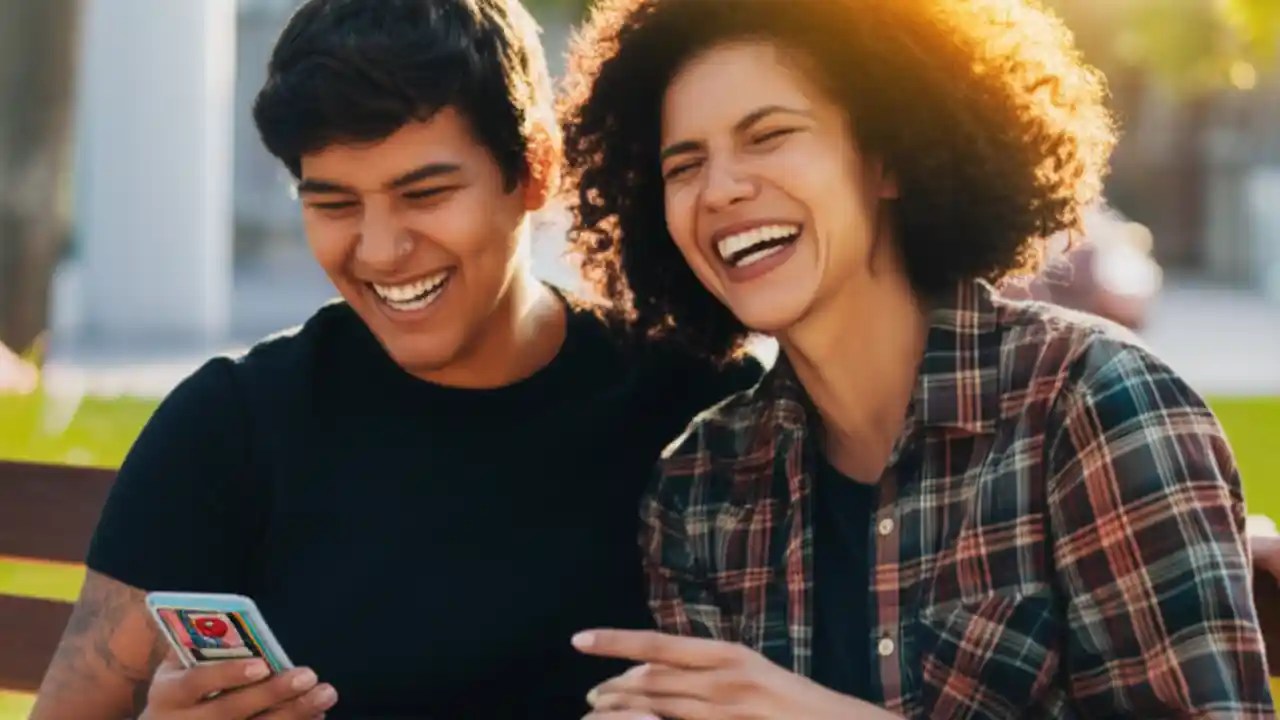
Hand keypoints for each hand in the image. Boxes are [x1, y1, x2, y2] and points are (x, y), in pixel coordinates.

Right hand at [138, 652, 337, 718]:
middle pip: (231, 710)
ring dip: (293, 714)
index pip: (197, 682)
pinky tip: (316, 715)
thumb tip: (236, 627)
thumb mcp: (175, 668)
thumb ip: (200, 647)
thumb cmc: (179, 689)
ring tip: (324, 696)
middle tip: (309, 676)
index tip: (262, 665)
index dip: (229, 673)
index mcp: (168, 694)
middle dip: (273, 693)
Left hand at [572, 629, 892, 719]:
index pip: (658, 645)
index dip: (615, 641)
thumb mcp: (756, 673)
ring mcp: (726, 713)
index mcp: (729, 655)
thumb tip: (672, 668)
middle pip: (652, 681)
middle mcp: (723, 680)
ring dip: (623, 712)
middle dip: (614, 688)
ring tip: (596, 712)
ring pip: (658, 709)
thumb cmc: (801, 704)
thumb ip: (715, 670)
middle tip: (590, 696)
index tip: (581, 639)